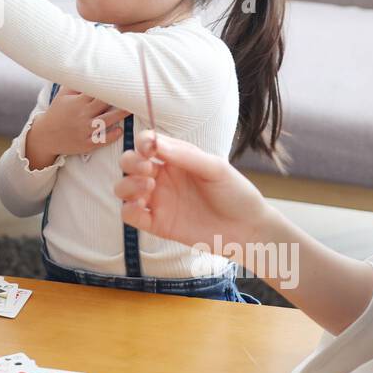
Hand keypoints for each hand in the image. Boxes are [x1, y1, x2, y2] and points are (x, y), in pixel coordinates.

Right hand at [24, 88, 128, 168]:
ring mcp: (84, 130)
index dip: (110, 85)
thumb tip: (87, 70)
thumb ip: (75, 84)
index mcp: (78, 102)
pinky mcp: (85, 144)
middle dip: (119, 98)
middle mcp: (82, 115)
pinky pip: (101, 140)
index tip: (122, 79)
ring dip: (120, 115)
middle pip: (105, 104)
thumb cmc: (57, 113)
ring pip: (106, 121)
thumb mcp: (62, 96)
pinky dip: (111, 135)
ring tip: (132, 109)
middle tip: (134, 92)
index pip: (97, 90)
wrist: (45, 136)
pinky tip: (119, 130)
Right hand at [114, 131, 273, 249]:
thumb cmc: (236, 193)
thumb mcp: (215, 168)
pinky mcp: (157, 223)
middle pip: (129, 163)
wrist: (248, 229)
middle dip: (131, 162)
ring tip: (148, 187)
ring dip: (127, 184)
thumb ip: (185, 156)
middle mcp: (162, 177)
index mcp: (175, 158)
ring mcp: (158, 200)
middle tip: (147, 169)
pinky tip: (142, 206)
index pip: (146, 143)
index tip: (149, 149)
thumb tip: (155, 142)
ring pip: (123, 188)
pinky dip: (128, 209)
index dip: (142, 143)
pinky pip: (130, 215)